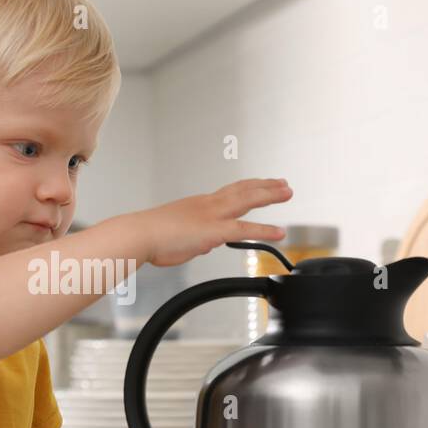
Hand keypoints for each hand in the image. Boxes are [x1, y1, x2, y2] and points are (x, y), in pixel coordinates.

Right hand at [128, 178, 292, 266]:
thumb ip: (197, 239)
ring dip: (270, 195)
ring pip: (248, 200)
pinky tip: (280, 232)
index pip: (229, 192)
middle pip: (243, 189)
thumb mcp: (178, 235)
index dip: (248, 187)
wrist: (140, 235)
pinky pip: (246, 229)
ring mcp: (213, 215)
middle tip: (282, 183)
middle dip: (265, 186)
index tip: (260, 184)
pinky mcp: (215, 231)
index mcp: (199, 204)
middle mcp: (209, 204)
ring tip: (287, 192)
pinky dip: (265, 230)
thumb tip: (206, 244)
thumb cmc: (151, 237)